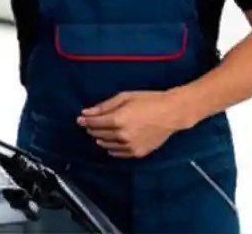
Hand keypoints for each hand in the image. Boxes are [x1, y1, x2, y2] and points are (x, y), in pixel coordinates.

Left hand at [77, 90, 192, 158]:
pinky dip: (111, 147)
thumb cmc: (149, 100)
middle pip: (98, 134)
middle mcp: (121, 136)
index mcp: (118, 120)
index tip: (80, 118)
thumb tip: (85, 113)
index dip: (85, 120)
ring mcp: (129, 147)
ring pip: (106, 145)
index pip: (94, 123)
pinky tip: (112, 141)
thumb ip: (104, 106)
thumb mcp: (125, 97)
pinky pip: (117, 153)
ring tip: (101, 131)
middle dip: (91, 128)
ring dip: (100, 138)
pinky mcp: (137, 153)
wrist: (171, 113)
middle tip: (89, 123)